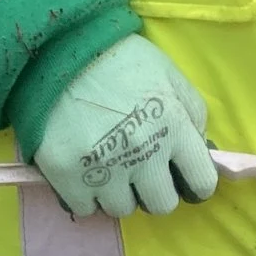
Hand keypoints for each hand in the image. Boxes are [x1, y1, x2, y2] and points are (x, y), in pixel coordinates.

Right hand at [26, 34, 218, 218]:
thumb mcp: (168, 74)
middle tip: (135, 170)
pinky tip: (80, 170)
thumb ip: (192, 114)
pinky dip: (82, 194)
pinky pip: (83, 208)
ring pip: (121, 208)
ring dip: (115, 192)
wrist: (54, 46)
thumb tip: (198, 151)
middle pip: (161, 204)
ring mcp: (104, 167)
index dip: (192, 181)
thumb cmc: (117, 58)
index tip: (179, 178)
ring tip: (103, 166)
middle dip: (151, 189)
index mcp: (174, 126)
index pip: (201, 182)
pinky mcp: (66, 174)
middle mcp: (143, 152)